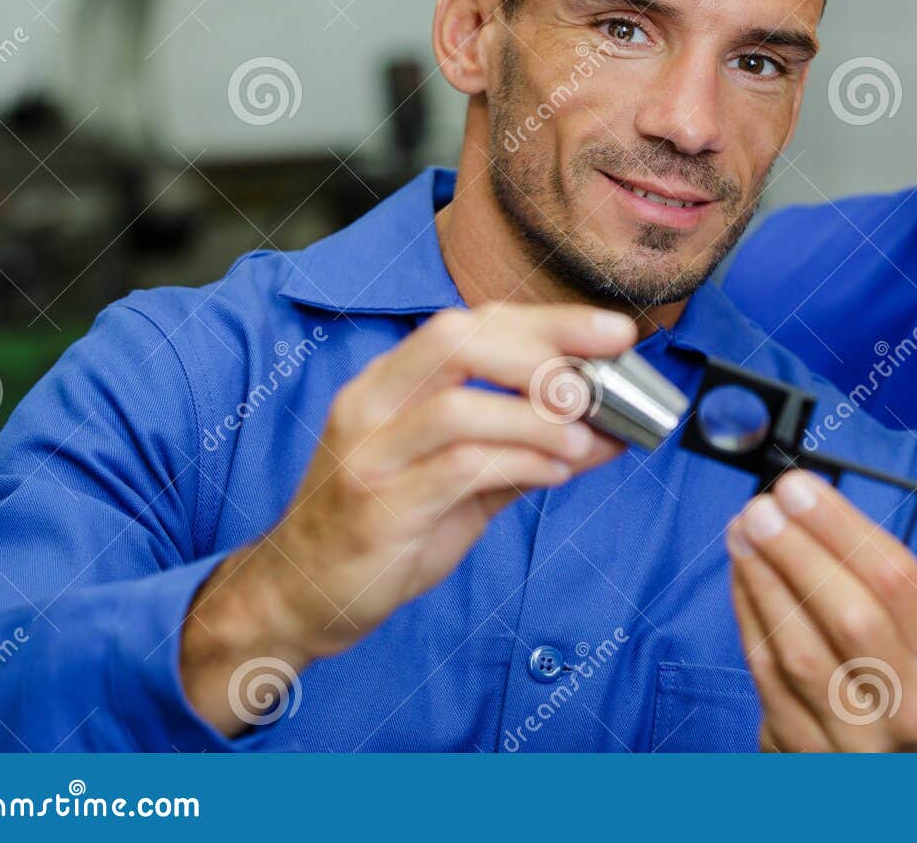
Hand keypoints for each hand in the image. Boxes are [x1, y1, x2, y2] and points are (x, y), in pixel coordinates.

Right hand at [181, 302, 635, 735]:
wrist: (301, 595)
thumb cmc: (387, 527)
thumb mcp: (465, 480)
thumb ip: (528, 448)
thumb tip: (608, 430)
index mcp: (390, 382)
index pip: (472, 324)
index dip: (548, 320)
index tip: (615, 332)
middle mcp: (372, 404)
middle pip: (456, 341)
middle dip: (540, 351)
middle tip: (595, 384)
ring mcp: (368, 454)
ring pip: (457, 407)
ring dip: (533, 418)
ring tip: (581, 439)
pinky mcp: (376, 507)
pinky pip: (456, 469)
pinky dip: (517, 463)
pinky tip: (552, 472)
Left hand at [726, 470, 916, 751]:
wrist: (877, 765)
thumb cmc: (885, 672)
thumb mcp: (904, 626)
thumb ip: (864, 570)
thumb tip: (802, 504)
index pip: (896, 580)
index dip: (842, 528)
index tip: (799, 489)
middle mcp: (909, 702)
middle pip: (852, 616)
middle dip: (800, 553)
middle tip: (762, 509)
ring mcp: (857, 735)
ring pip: (803, 651)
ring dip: (765, 581)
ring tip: (743, 533)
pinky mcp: (806, 751)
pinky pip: (768, 677)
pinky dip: (749, 618)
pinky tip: (741, 576)